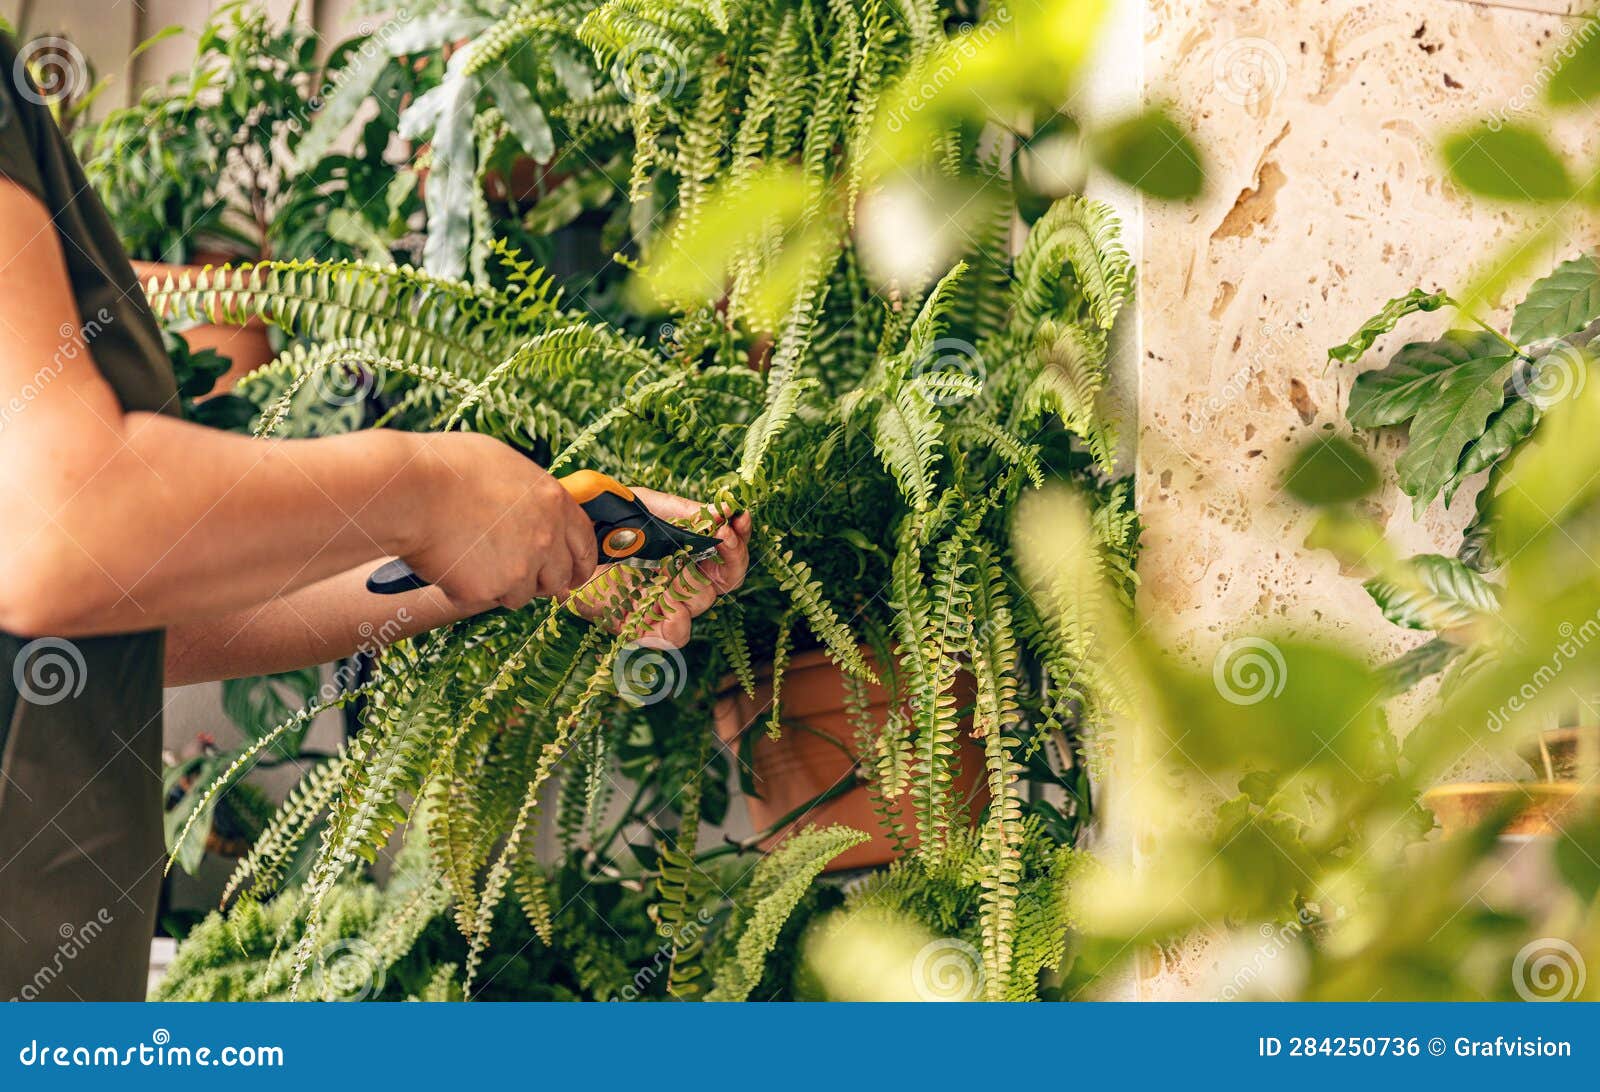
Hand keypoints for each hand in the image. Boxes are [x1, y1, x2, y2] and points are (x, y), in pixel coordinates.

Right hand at [402, 433, 598, 609]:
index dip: (582, 562)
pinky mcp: (488, 591)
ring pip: (521, 594)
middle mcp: (545, 539)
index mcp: (554, 503)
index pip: (585, 543)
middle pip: (560, 577)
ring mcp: (519, 568)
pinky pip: (483, 599)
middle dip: (544, 582)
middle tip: (522, 578)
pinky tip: (450, 563)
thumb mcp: (504, 465)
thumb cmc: (447, 468)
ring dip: (502, 585)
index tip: (577, 574)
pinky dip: (467, 589)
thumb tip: (532, 506)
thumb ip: (529, 494)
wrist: (410, 491)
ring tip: (472, 558)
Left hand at [570, 488, 751, 646]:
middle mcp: (679, 578)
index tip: (740, 519)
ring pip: (699, 606)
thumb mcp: (647, 506)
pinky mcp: (638, 625)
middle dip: (730, 557)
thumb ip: (684, 512)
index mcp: (686, 552)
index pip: (726, 553)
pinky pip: (670, 637)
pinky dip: (678, 626)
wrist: (562, 538)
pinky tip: (675, 609)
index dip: (739, 540)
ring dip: (704, 587)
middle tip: (725, 535)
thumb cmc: (604, 519)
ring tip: (698, 566)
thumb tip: (723, 511)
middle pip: (722, 580)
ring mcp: (660, 603)